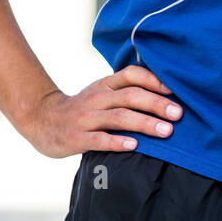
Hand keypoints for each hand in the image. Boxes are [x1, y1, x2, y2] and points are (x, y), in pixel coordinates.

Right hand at [25, 65, 182, 158]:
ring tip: (166, 131)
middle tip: (179, 114)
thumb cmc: (84, 108)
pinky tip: (135, 145)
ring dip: (144, 123)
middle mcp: (97, 97)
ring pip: (118, 117)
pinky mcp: (76, 137)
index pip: (131, 74)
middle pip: (130, 96)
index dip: (153, 80)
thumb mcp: (102, 93)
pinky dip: (117, 141)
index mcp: (105, 84)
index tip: (175, 89)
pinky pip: (99, 139)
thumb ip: (126, 91)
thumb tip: (166, 92)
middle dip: (157, 104)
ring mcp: (86, 117)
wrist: (42, 119)